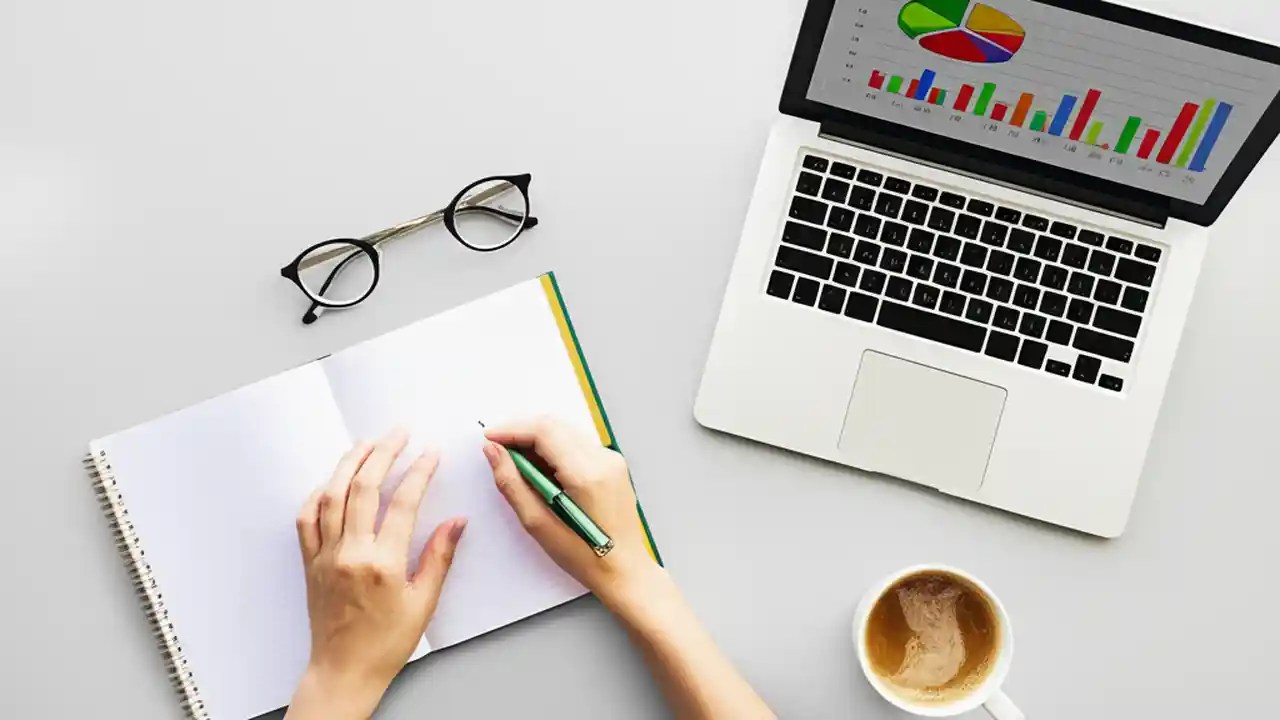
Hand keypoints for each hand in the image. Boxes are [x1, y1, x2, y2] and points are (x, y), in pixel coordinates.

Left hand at [287, 429, 466, 719]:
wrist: (343, 671)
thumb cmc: (385, 644)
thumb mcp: (423, 603)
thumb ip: (439, 557)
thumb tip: (457, 522)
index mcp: (382, 564)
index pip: (402, 503)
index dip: (419, 472)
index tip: (430, 453)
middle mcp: (350, 554)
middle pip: (363, 488)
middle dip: (383, 453)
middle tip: (398, 434)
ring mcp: (326, 556)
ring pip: (331, 495)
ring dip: (349, 463)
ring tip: (367, 443)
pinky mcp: (310, 562)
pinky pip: (307, 518)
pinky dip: (318, 494)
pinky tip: (332, 481)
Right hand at [481, 418, 660, 610]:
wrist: (625, 570)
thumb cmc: (585, 556)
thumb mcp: (538, 524)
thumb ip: (512, 484)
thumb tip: (493, 453)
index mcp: (586, 475)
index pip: (544, 431)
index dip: (511, 430)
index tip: (489, 439)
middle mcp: (603, 460)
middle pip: (554, 425)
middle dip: (522, 432)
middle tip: (498, 451)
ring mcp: (611, 460)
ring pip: (565, 431)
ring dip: (537, 440)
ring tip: (518, 465)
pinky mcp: (613, 465)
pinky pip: (577, 443)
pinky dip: (554, 449)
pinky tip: (542, 472)